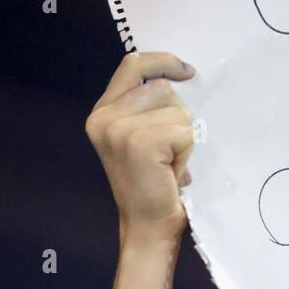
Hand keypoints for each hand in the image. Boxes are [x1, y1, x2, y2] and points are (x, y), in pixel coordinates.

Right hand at [86, 51, 196, 242]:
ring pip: (176, 108)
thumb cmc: (152, 186)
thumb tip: (179, 79)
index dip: (163, 62)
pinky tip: (172, 171)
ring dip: (183, 136)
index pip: (133, 64)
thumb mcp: (141, 138)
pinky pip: (183, 131)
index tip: (186, 72)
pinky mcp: (139, 142)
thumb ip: (146, 108)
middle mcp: (104, 117)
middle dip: (177, 117)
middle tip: (168, 152)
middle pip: (162, 87)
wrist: (148, 227)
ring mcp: (118, 128)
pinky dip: (186, 152)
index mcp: (102, 112)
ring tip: (169, 161)